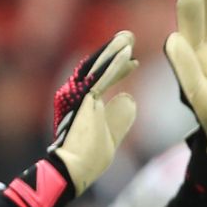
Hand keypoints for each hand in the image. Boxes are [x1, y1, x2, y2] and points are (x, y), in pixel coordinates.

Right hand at [48, 30, 139, 196]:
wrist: (73, 170)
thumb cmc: (88, 159)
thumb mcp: (111, 136)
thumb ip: (119, 118)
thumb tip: (129, 98)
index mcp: (84, 104)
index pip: (102, 81)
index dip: (117, 69)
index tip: (133, 61)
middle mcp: (77, 96)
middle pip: (97, 69)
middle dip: (113, 51)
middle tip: (128, 35)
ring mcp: (78, 96)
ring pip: (98, 68)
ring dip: (113, 50)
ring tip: (127, 36)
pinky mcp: (83, 99)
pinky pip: (101, 77)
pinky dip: (114, 63)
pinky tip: (126, 51)